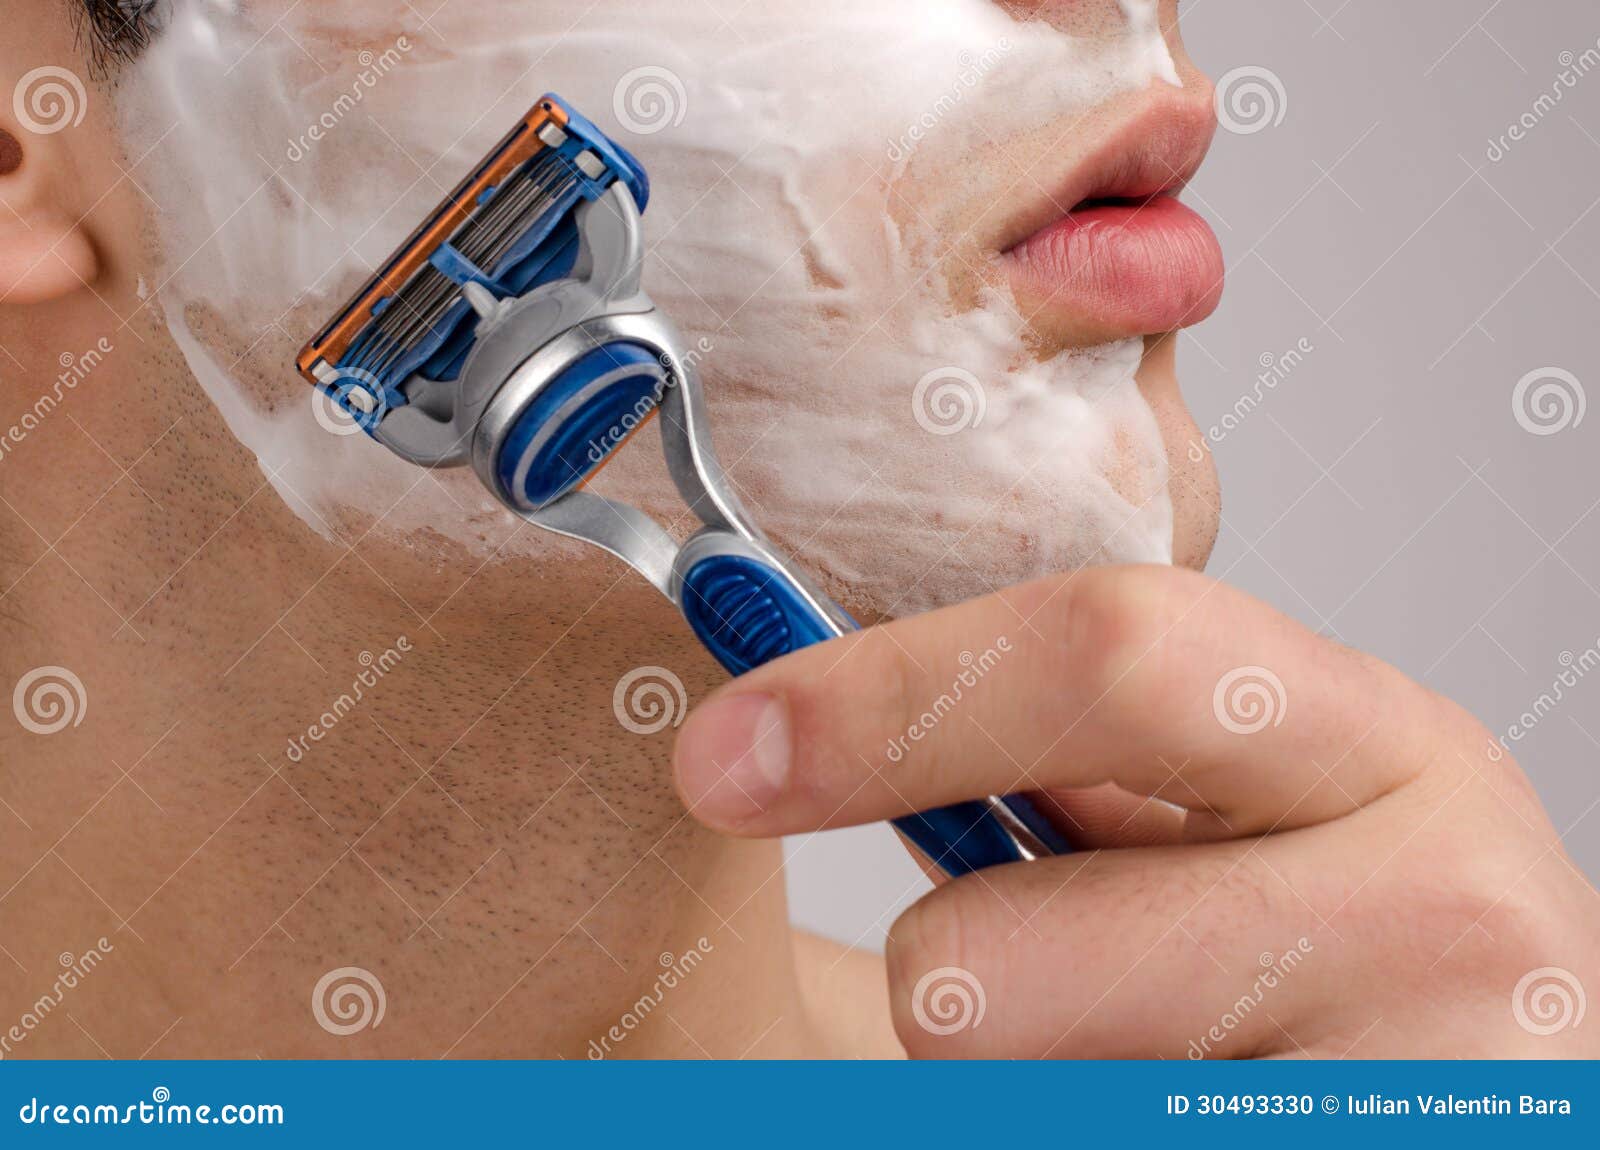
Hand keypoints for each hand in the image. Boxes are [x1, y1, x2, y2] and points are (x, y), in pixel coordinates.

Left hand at [671, 565, 1599, 1057]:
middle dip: (949, 982)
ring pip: (995, 1094)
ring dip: (1032, 1081)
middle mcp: (1441, 917)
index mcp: (1390, 748)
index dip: (879, 703)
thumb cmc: (1365, 949)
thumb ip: (1090, 749)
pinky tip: (1191, 1095)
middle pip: (978, 970)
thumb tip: (806, 718)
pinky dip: (1069, 1117)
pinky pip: (1056, 1139)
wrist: (1514, 1090)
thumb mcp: (1271, 809)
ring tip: (1168, 1055)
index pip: (1107, 661)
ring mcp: (1414, 1095)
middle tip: (1025, 994)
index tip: (727, 754)